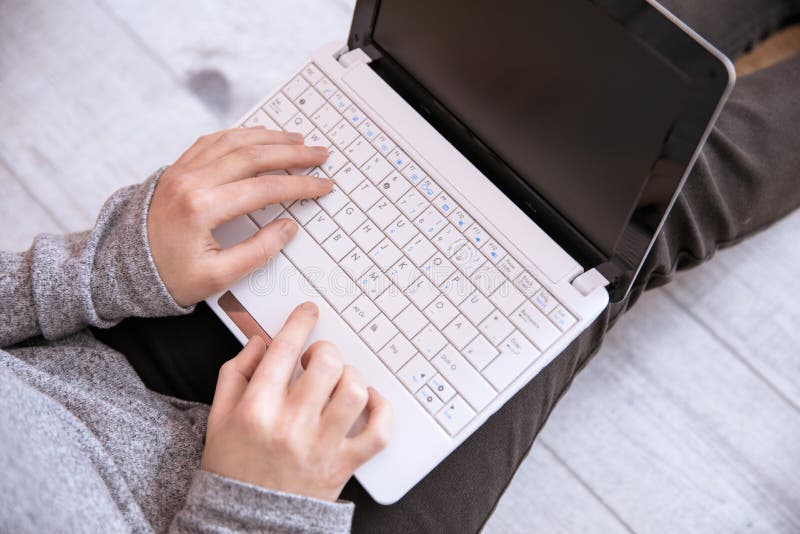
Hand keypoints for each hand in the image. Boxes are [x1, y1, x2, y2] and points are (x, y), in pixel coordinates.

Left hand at [147, 127, 331, 305]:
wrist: (121, 268)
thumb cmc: (168, 276)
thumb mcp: (217, 277)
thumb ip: (257, 252)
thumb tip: (288, 227)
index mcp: (202, 208)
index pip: (264, 189)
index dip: (300, 186)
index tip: (322, 185)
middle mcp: (191, 181)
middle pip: (253, 156)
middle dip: (292, 153)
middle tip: (320, 153)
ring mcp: (181, 170)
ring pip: (233, 141)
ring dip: (269, 137)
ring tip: (297, 140)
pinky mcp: (176, 169)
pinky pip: (212, 141)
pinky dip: (240, 134)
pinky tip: (259, 136)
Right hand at [201, 302, 392, 500]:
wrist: (245, 523)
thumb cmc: (234, 466)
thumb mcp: (219, 417)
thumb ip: (236, 373)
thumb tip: (261, 341)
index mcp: (256, 409)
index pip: (284, 350)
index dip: (300, 323)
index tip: (309, 312)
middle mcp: (290, 426)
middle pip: (327, 364)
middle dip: (325, 352)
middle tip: (319, 359)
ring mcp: (320, 446)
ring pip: (354, 391)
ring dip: (350, 378)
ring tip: (338, 383)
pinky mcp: (343, 465)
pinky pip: (378, 431)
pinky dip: (381, 410)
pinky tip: (367, 402)